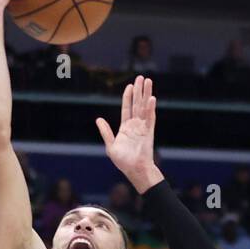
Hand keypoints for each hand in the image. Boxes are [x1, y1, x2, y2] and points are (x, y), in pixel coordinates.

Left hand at [95, 75, 161, 192]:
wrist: (134, 170)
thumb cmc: (123, 162)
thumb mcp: (110, 146)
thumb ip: (105, 132)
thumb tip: (98, 119)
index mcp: (126, 128)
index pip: (127, 108)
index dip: (128, 97)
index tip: (129, 86)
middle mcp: (135, 125)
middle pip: (137, 104)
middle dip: (139, 91)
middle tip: (141, 77)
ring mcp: (143, 127)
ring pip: (145, 107)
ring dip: (146, 94)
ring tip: (148, 81)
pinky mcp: (149, 132)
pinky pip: (150, 118)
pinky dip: (150, 108)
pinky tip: (151, 98)